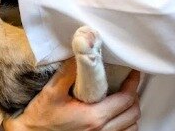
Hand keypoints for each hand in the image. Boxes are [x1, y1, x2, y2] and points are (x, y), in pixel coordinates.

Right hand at [3, 60, 140, 130]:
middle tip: (129, 83)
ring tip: (123, 99)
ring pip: (131, 128)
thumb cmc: (40, 117)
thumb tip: (81, 52)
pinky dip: (124, 125)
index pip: (126, 100)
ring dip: (130, 113)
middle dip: (134, 96)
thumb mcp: (53, 90)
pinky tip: (115, 116)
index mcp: (94, 117)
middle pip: (133, 114)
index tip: (133, 73)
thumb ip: (69, 71)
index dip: (133, 84)